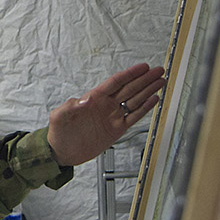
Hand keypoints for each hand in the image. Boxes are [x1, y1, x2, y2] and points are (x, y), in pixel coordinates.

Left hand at [47, 63, 165, 166]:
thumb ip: (70, 106)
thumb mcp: (59, 117)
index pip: (115, 82)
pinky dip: (144, 108)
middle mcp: (105, 105)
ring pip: (134, 100)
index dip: (130, 74)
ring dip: (148, 91)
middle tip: (158, 71)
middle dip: (144, 79)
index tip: (143, 67)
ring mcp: (112, 116)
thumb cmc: (59, 132)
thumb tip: (84, 99)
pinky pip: (134, 117)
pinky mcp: (116, 129)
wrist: (63, 152)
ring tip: (160, 81)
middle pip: (129, 88)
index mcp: (93, 98)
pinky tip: (154, 99)